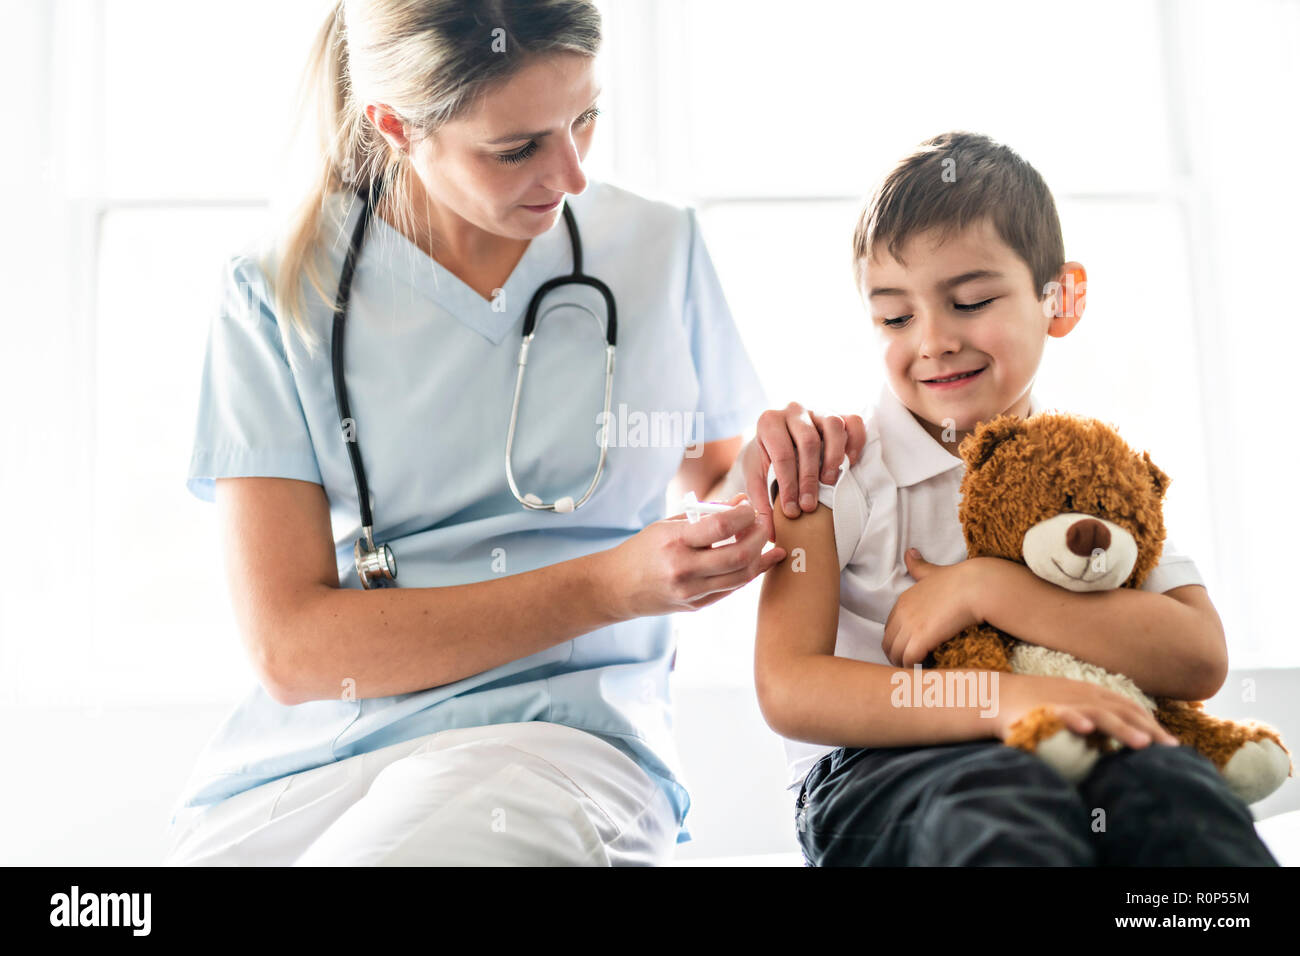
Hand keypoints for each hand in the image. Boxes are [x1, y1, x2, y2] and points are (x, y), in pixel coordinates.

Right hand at [602, 493, 787, 618]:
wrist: (616, 587)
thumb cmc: (642, 550)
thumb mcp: (667, 525)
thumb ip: (705, 514)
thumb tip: (740, 501)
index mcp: (674, 542)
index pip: (720, 526)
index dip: (743, 515)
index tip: (749, 508)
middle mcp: (683, 569)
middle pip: (738, 555)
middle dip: (759, 536)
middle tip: (764, 524)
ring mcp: (690, 591)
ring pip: (741, 576)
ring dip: (759, 557)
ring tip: (764, 542)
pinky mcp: (695, 605)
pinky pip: (731, 589)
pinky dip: (748, 573)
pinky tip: (759, 561)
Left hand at [740, 402, 866, 543]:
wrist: (774, 439)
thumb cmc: (765, 459)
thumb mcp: (755, 478)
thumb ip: (761, 503)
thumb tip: (771, 534)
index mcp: (769, 422)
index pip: (782, 455)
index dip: (789, 485)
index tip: (792, 511)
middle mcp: (793, 410)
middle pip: (809, 442)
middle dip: (810, 478)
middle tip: (809, 506)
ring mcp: (817, 410)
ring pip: (834, 426)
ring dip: (834, 457)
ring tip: (829, 483)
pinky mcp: (837, 414)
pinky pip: (854, 422)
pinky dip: (855, 442)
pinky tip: (849, 463)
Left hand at [882, 549, 989, 666]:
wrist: (978, 586)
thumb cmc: (961, 580)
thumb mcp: (933, 572)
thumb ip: (920, 566)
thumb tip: (909, 552)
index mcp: (903, 600)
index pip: (890, 628)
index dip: (899, 640)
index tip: (910, 649)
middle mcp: (902, 613)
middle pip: (888, 644)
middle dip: (897, 656)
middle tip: (913, 667)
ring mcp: (909, 627)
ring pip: (896, 655)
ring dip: (905, 666)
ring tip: (920, 673)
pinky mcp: (920, 640)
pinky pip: (908, 661)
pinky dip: (915, 668)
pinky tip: (927, 671)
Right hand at [996, 673, 1180, 748]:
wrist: (997, 695)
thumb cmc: (1036, 705)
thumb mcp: (1073, 707)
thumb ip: (1096, 718)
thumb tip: (1119, 741)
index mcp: (1092, 693)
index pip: (1131, 707)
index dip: (1152, 724)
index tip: (1171, 745)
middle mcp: (1083, 694)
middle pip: (1124, 711)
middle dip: (1149, 730)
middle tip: (1172, 750)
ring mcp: (1064, 700)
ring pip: (1100, 713)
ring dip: (1122, 728)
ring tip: (1142, 744)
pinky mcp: (1042, 708)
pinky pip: (1062, 712)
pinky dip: (1075, 718)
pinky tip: (1086, 728)